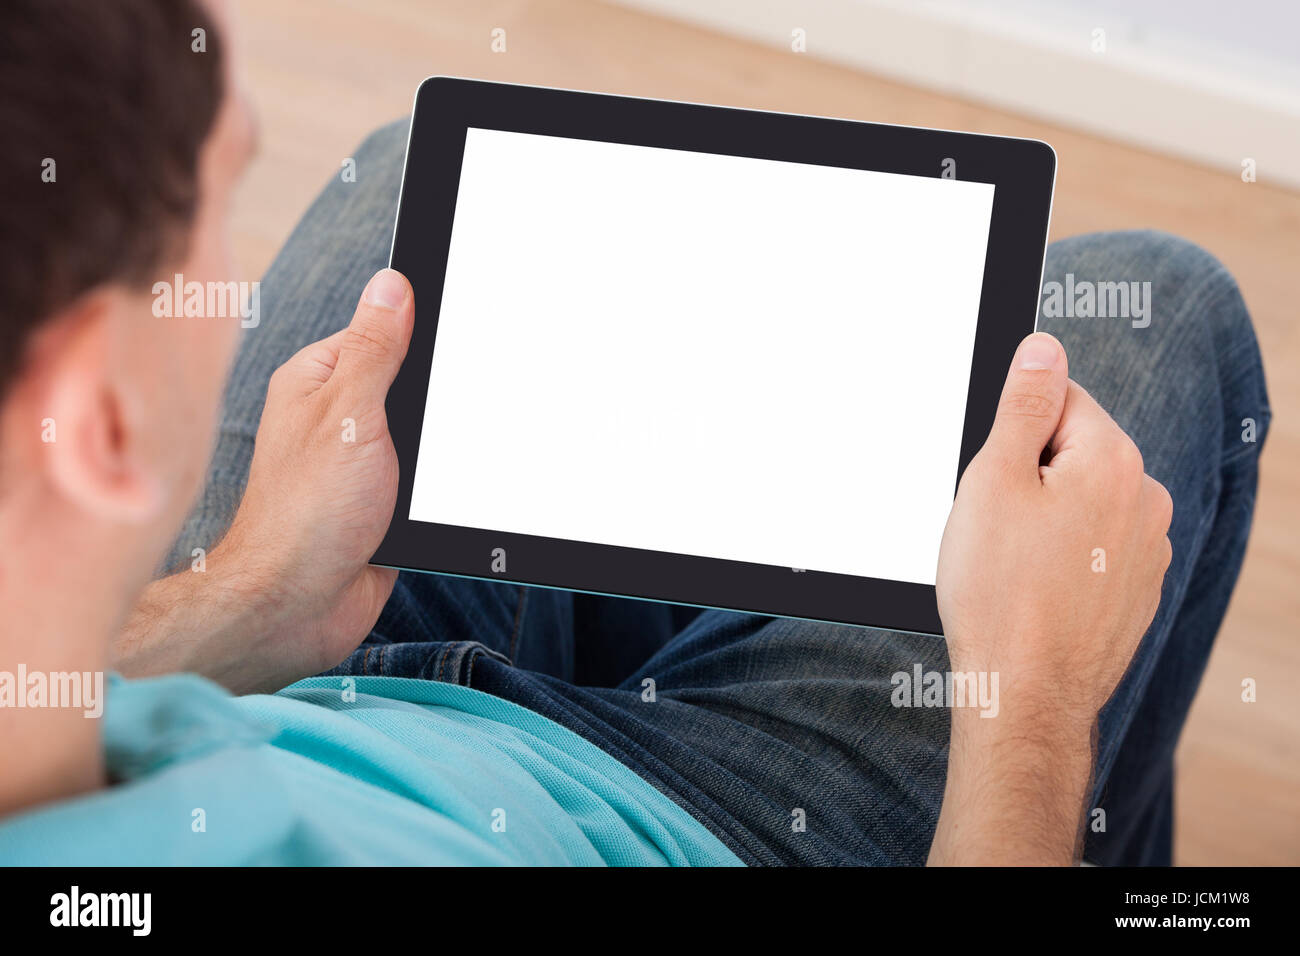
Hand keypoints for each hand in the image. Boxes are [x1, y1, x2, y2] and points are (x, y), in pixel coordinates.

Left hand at [180, 268, 413, 692]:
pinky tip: (443, 494)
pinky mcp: (382, 502)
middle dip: (438, 397)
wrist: (296, 607)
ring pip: (424, 434)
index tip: (463, 333)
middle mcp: (337, 416)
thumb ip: (375, 349)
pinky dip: (441, 486)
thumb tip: (391, 283)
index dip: (422, 330)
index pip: (382, 330)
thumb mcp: (350, 413)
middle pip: (410, 381)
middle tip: (444, 417)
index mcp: (318, 380)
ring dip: (441, 450)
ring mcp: (360, 461)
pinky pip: (428, 479)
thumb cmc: (306, 512)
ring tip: (436, 464)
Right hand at [929, 331, 1171, 863]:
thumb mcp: (993, 479)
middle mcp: (1145, 501)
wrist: (1024, 694)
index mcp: (1113, 460)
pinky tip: (1030, 592)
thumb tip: (1043, 349)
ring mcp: (1147, 552)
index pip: (1058, 400)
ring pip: (1081, 505)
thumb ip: (1023, 404)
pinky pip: (1091, 552)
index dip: (1009, 433)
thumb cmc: (1000, 593)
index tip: (989, 476)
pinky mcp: (1136, 594)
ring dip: (1044, 520)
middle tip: (992, 525)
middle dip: (1027, 476)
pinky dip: (1061, 561)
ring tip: (1009, 566)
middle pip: (1072, 452)